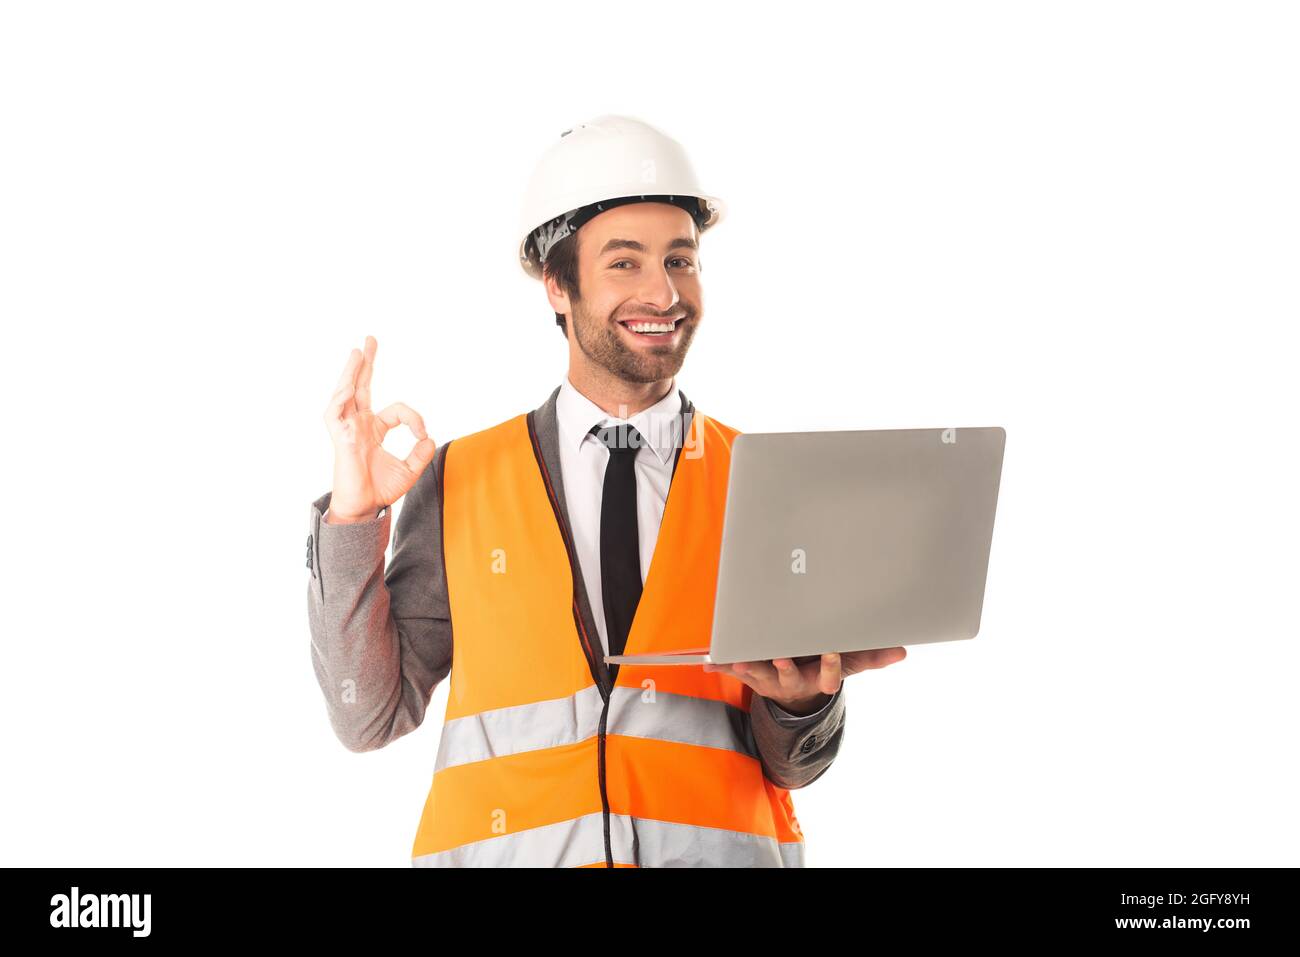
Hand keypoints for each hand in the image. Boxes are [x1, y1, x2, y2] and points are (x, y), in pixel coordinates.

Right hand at [322, 335, 436, 520]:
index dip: (414, 419)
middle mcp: (358, 425)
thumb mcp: (409, 470)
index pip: (396, 411)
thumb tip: (430, 438)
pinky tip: (348, 385)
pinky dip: (341, 399)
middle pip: (360, 387)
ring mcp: (347, 430)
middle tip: (368, 340)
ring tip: (356, 352)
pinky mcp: (339, 439)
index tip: (423, 434)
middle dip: (364, 364)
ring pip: (345, 394)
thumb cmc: (380, 490)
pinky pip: (335, 414)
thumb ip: (421, 454)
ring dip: (350, 373)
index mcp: (374, 429)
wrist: (364, 508)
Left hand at [703, 648, 906, 715]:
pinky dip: (721, 666)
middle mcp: (795, 682)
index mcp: (819, 679)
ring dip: (749, 668)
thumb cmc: (823, 668)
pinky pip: (735, 671)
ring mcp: (771, 682)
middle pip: (790, 676)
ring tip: (738, 660)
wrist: (796, 694)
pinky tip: (707, 662)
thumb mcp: (849, 664)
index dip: (830, 666)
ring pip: (760, 676)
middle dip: (785, 667)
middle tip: (780, 657)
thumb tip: (902, 651)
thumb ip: (872, 657)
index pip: (829, 677)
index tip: (832, 652)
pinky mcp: (752, 676)